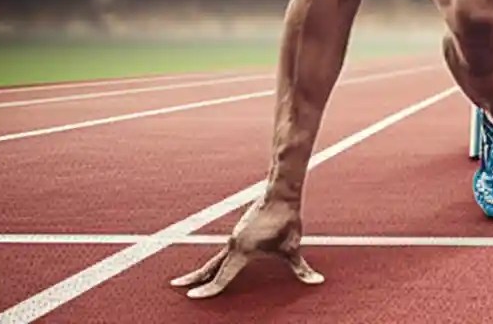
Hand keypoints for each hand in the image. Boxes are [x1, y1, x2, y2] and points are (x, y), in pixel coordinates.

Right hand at [170, 196, 323, 298]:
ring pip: (213, 258)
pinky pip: (222, 251)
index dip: (208, 290)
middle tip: (175, 286)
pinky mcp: (238, 232)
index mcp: (243, 251)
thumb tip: (317, 281)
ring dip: (201, 270)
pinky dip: (213, 261)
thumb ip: (301, 269)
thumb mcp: (293, 248)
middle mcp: (233, 244)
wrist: (280, 194)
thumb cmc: (286, 220)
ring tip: (188, 280)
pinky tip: (213, 266)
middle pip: (209, 266)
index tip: (193, 298)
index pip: (222, 276)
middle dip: (193, 279)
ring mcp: (234, 237)